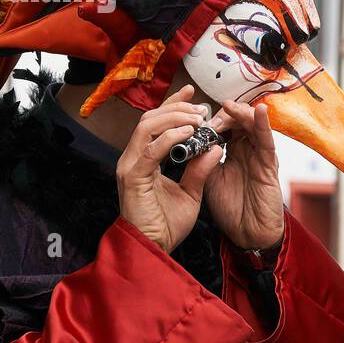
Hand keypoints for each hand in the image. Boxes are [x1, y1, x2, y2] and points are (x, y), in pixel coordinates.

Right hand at [117, 85, 222, 252]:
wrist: (154, 248)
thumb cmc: (167, 224)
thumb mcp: (191, 192)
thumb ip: (200, 169)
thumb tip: (213, 147)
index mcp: (144, 160)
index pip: (156, 124)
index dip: (173, 105)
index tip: (193, 94)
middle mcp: (134, 159)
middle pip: (150, 119)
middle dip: (176, 108)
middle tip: (201, 109)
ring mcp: (130, 166)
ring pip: (147, 127)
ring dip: (174, 118)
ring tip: (197, 119)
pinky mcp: (133, 177)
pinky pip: (150, 150)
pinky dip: (169, 138)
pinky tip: (188, 134)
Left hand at [205, 99, 285, 251]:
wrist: (248, 234)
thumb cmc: (231, 209)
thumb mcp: (209, 180)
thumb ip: (201, 161)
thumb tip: (187, 141)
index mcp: (233, 152)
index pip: (224, 126)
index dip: (211, 118)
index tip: (194, 115)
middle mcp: (248, 150)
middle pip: (239, 121)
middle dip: (225, 114)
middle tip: (209, 113)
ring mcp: (260, 156)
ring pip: (253, 126)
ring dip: (242, 113)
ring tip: (230, 106)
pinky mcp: (270, 165)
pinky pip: (267, 140)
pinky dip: (264, 124)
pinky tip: (259, 111)